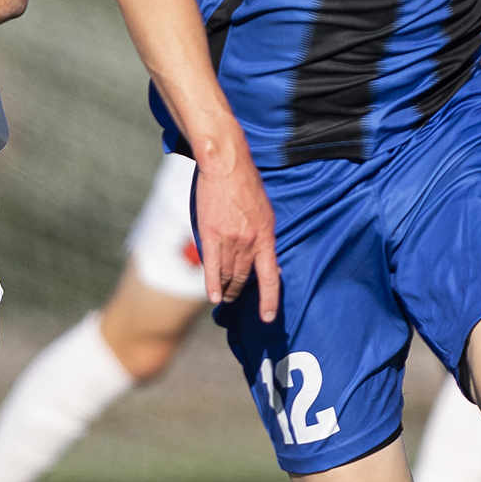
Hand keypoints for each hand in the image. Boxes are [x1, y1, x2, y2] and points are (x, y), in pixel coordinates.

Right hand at [193, 129, 280, 322]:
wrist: (226, 164)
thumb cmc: (246, 183)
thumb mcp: (265, 211)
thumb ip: (264, 235)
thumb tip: (266, 258)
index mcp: (266, 236)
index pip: (270, 277)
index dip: (269, 300)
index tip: (267, 317)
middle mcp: (249, 241)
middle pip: (243, 277)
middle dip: (239, 291)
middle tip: (234, 299)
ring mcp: (229, 239)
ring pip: (228, 274)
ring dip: (226, 289)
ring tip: (224, 298)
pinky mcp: (210, 233)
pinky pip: (212, 266)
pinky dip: (212, 284)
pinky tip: (213, 296)